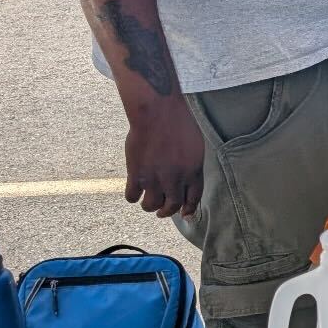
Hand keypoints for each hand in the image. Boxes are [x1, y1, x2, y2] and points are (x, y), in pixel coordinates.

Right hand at [124, 95, 204, 218]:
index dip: (188, 209)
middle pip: (172, 206)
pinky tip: (134, 190)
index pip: (193, 199)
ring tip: (147, 202)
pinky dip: (132, 196)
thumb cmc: (179, 122)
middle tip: (161, 212)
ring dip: (149, 206)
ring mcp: (155, 179)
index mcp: (193, 171)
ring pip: (151, 205)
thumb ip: (192, 165)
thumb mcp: (195, 145)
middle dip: (166, 212)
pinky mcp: (136, 174)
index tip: (184, 215)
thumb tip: (188, 178)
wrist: (157, 112)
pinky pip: (132, 196)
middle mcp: (175, 179)